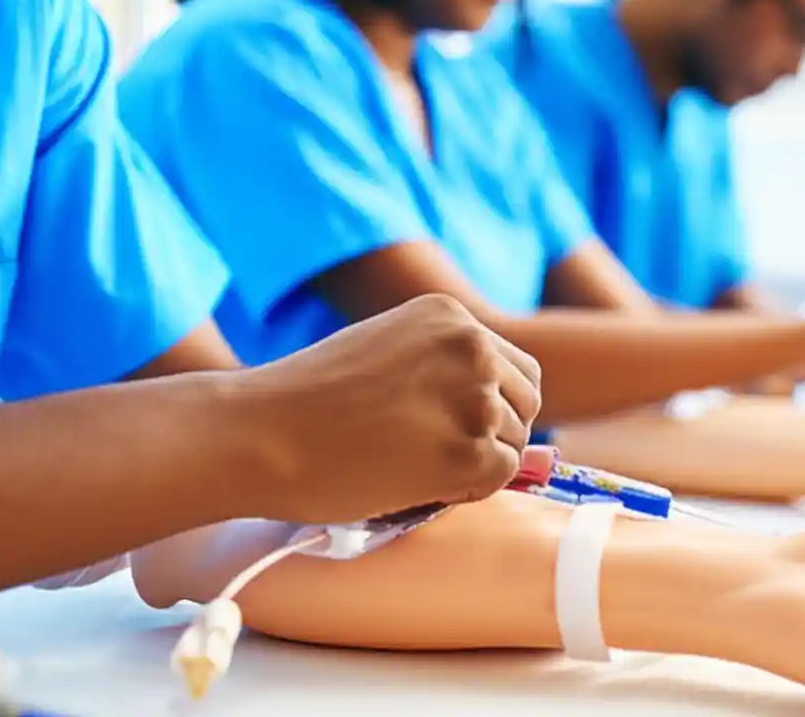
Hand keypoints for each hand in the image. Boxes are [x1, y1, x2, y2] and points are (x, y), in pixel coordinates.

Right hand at [226, 295, 542, 522]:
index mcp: (450, 316)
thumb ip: (450, 383)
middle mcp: (472, 348)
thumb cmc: (308, 403)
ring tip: (412, 464)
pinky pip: (499, 477)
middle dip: (492, 433)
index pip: (513, 367)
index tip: (450, 423)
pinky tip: (417, 481)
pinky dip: (468, 489)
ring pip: (514, 443)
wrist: (260, 432)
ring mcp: (473, 399)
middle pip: (525, 403)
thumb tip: (543, 455)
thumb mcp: (387, 359)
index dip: (490, 404)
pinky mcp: (467, 451)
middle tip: (433, 451)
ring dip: (475, 462)